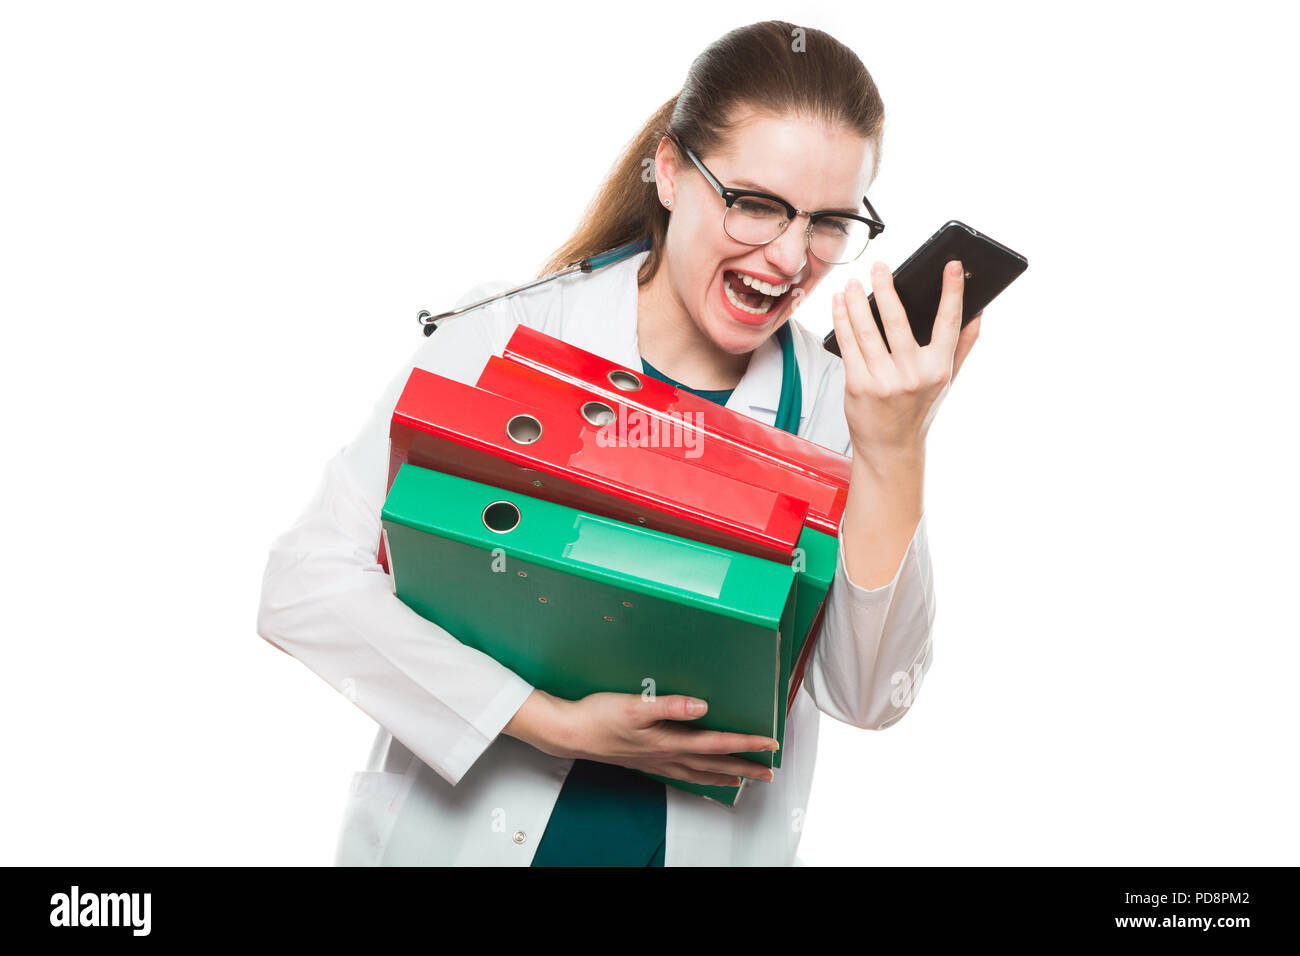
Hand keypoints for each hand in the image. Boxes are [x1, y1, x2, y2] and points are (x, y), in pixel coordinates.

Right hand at [504, 689, 778, 786]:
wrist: (569, 732)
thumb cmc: (598, 717)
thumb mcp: (634, 705)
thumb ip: (670, 706)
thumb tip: (701, 706)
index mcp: (669, 741)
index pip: (717, 743)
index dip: (746, 743)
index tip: (769, 743)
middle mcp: (666, 755)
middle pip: (714, 764)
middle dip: (744, 767)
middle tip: (768, 772)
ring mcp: (656, 760)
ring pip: (699, 773)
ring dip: (724, 775)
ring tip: (743, 780)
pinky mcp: (645, 759)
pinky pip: (681, 774)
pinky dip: (698, 777)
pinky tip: (698, 775)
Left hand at [831, 259, 981, 461]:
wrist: (890, 449)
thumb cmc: (919, 410)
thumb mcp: (947, 380)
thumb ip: (963, 345)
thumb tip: (979, 311)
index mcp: (939, 369)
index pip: (949, 323)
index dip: (952, 292)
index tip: (952, 265)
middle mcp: (913, 375)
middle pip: (898, 320)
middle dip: (886, 288)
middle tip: (879, 265)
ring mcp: (884, 381)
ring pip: (867, 329)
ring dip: (856, 301)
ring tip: (851, 282)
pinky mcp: (858, 386)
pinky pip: (848, 344)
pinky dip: (841, 320)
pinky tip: (838, 304)